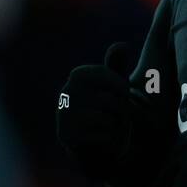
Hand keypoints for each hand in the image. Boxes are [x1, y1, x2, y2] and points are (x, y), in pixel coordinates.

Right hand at [57, 42, 135, 163]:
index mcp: (79, 75)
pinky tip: (104, 138)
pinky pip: (100, 136)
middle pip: (110, 100)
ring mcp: (63, 114)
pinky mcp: (66, 135)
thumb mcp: (114, 84)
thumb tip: (122, 46)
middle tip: (117, 114)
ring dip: (116, 125)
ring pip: (106, 119)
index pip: (106, 76)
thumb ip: (117, 64)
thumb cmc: (107, 106)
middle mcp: (66, 92)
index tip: (124, 93)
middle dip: (121, 109)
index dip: (121, 86)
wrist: (94, 141)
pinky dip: (110, 139)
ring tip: (110, 126)